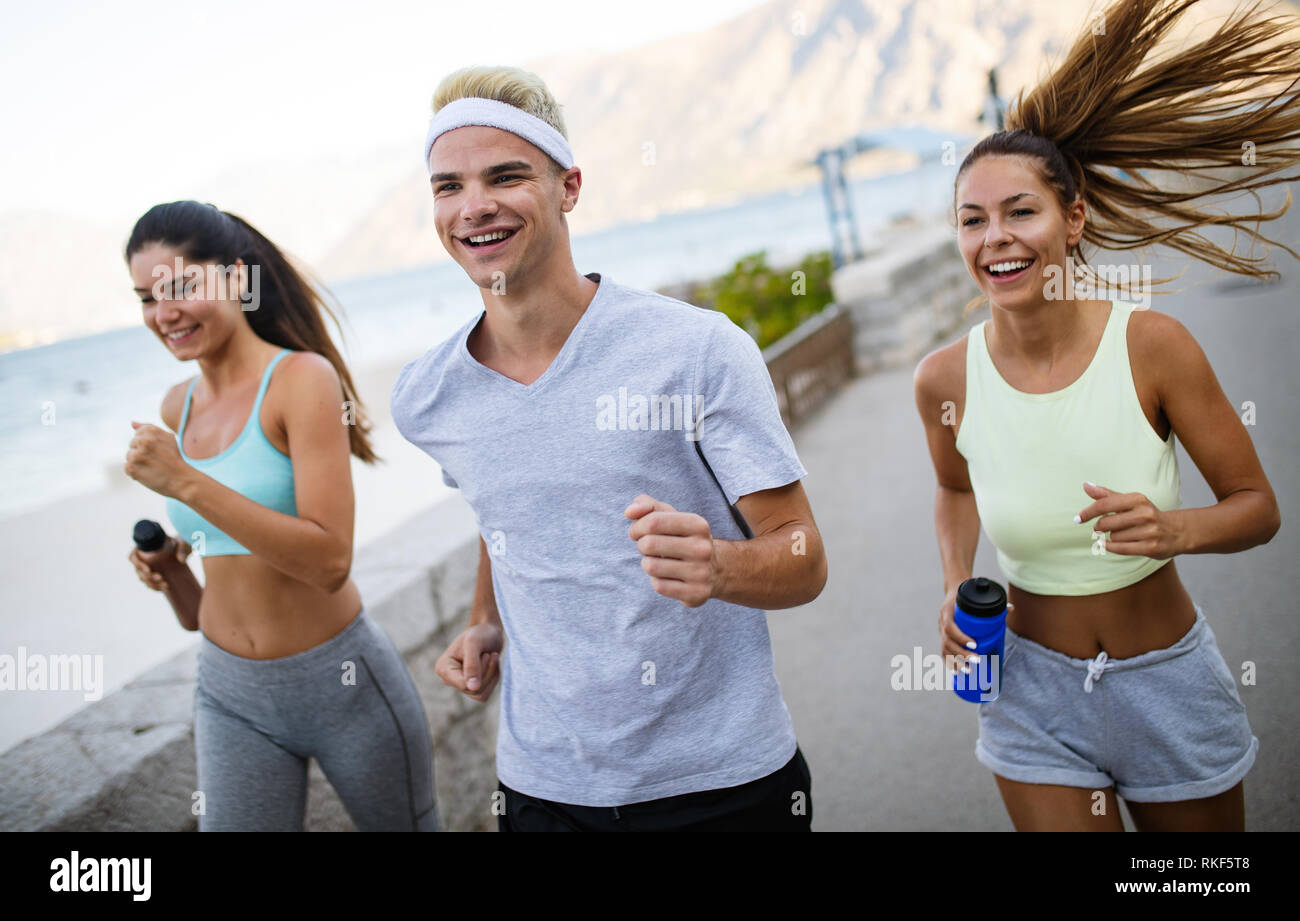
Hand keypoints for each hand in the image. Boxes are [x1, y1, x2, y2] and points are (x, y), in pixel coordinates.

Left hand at [124, 421, 191, 498]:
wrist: (183, 480)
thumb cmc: (175, 459)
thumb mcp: (167, 438)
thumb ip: (148, 428)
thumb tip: (132, 423)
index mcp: (151, 431)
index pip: (137, 434)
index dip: (147, 444)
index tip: (158, 450)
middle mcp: (143, 441)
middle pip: (132, 445)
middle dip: (141, 452)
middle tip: (156, 460)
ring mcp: (137, 455)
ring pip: (129, 456)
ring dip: (138, 463)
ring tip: (152, 468)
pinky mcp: (132, 468)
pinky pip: (127, 468)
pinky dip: (135, 473)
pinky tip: (148, 474)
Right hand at [127, 536, 191, 592]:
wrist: (184, 548)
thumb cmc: (181, 542)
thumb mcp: (183, 542)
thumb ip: (183, 548)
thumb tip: (181, 560)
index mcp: (144, 547)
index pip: (133, 557)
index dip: (137, 564)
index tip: (149, 570)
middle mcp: (143, 558)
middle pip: (138, 571)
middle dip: (148, 577)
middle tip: (160, 577)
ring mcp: (147, 567)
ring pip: (143, 579)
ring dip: (152, 584)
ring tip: (165, 585)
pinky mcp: (153, 574)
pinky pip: (150, 583)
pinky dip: (156, 587)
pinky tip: (165, 588)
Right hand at [435, 623, 503, 701]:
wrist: (488, 632)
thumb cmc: (479, 634)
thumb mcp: (474, 643)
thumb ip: (472, 664)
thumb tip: (472, 688)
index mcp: (443, 668)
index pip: (463, 685)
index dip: (479, 673)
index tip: (485, 655)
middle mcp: (449, 679)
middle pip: (473, 690)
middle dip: (487, 672)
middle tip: (490, 654)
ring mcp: (460, 685)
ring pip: (480, 694)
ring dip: (491, 674)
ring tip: (492, 657)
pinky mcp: (471, 688)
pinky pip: (485, 694)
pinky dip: (493, 679)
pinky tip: (493, 665)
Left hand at [625, 493, 716, 607]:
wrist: (716, 570)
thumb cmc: (684, 538)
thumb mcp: (671, 516)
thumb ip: (647, 505)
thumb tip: (629, 511)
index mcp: (698, 525)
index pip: (653, 521)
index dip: (637, 527)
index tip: (638, 532)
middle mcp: (702, 548)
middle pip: (649, 544)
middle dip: (642, 546)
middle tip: (649, 548)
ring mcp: (701, 572)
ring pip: (651, 566)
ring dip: (648, 563)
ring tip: (659, 561)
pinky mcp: (696, 593)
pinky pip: (659, 586)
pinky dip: (657, 580)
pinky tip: (668, 576)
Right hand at [939, 587, 1014, 674]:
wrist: (954, 591)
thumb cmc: (967, 596)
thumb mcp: (976, 597)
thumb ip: (993, 603)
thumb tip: (1011, 608)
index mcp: (948, 611)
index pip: (950, 626)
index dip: (961, 637)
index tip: (975, 644)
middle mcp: (941, 621)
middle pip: (948, 641)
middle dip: (962, 653)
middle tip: (977, 659)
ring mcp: (940, 630)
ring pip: (945, 648)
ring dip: (956, 661)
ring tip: (969, 670)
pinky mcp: (943, 636)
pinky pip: (943, 651)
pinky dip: (949, 662)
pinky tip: (956, 671)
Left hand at [1075, 481, 1183, 558]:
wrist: (1177, 531)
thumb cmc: (1146, 514)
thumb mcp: (1130, 501)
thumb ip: (1107, 495)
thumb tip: (1085, 485)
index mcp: (1138, 499)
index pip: (1104, 504)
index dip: (1088, 512)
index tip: (1078, 518)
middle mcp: (1144, 514)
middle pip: (1106, 522)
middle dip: (1100, 526)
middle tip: (1101, 527)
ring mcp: (1149, 531)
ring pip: (1113, 536)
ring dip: (1112, 537)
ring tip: (1123, 534)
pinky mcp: (1151, 547)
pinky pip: (1121, 548)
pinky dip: (1110, 547)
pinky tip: (1106, 544)